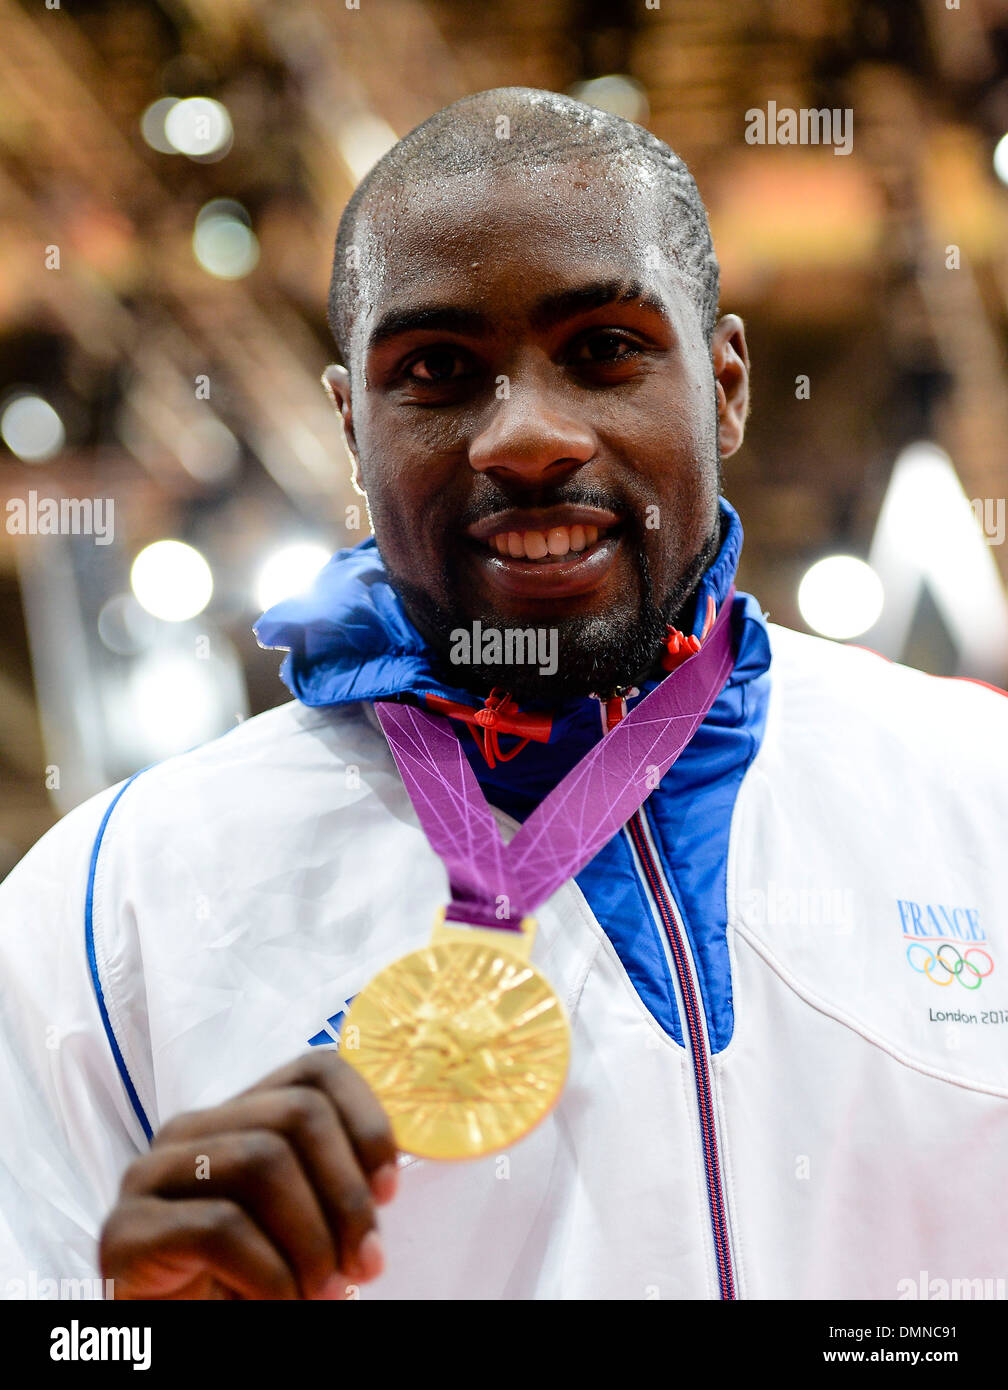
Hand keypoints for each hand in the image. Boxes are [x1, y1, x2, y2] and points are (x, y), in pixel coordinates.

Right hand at [99, 1051, 397, 1299]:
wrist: (171, 1342)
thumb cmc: (244, 1283)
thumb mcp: (299, 1222)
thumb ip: (332, 1187)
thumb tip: (383, 1184)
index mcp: (235, 1117)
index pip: (315, 1071)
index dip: (367, 1123)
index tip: (388, 1192)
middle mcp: (188, 1132)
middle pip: (297, 1114)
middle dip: (346, 1195)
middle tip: (363, 1265)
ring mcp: (149, 1176)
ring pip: (261, 1160)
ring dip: (311, 1241)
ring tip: (323, 1292)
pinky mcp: (125, 1231)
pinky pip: (220, 1227)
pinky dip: (269, 1275)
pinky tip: (278, 1304)